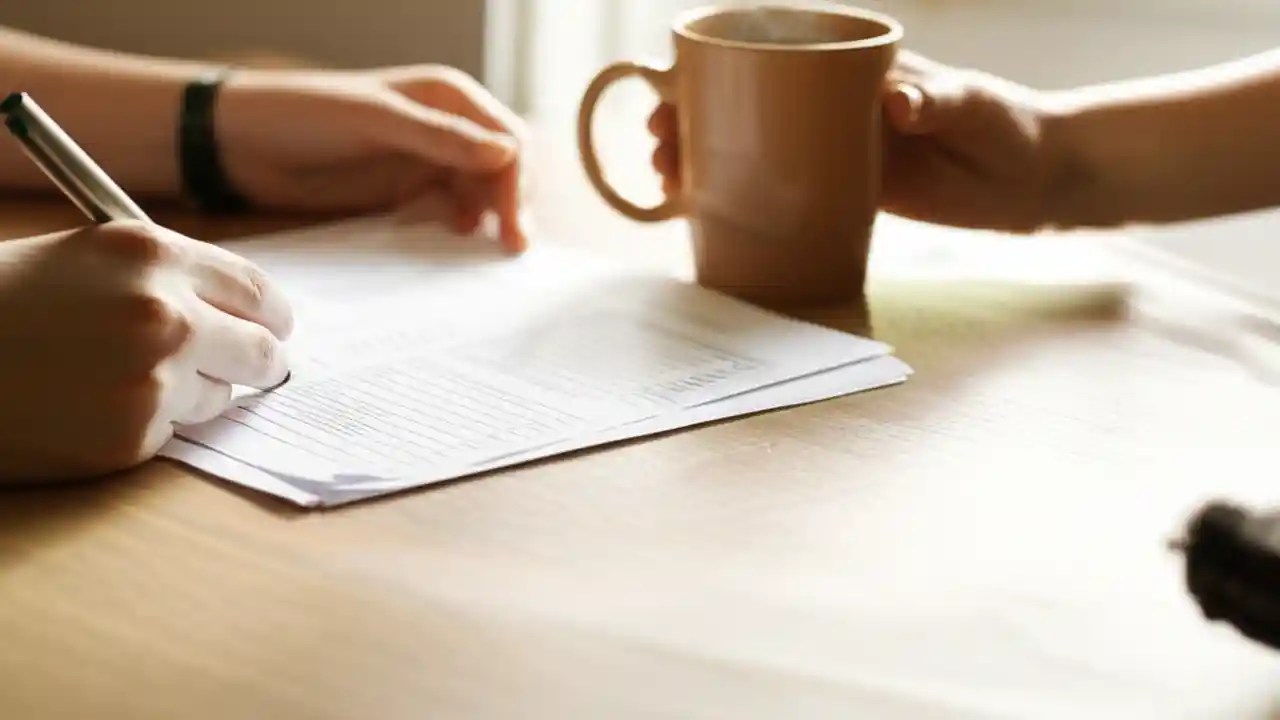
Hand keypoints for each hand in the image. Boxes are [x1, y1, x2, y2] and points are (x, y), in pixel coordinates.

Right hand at [0, 221, 291, 481]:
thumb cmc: (1, 303)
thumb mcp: (86, 259)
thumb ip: (167, 279)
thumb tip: (241, 314)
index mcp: (153, 254)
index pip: (257, 291)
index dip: (271, 316)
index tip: (274, 328)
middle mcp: (165, 313)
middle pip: (264, 351)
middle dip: (258, 362)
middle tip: (248, 368)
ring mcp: (152, 378)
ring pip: (220, 396)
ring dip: (192, 393)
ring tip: (118, 379)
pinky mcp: (132, 436)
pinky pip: (171, 432)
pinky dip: (145, 425)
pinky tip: (88, 408)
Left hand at [217, 66, 527, 251]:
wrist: (241, 143)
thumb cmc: (304, 115)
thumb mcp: (376, 121)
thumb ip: (442, 138)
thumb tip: (510, 153)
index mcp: (447, 97)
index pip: (508, 141)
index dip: (517, 182)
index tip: (514, 227)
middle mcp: (447, 127)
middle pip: (504, 169)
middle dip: (514, 204)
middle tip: (512, 248)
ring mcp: (428, 161)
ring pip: (484, 193)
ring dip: (494, 219)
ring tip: (493, 253)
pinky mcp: (408, 191)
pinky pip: (452, 211)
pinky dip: (465, 227)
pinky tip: (459, 241)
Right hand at [647, 51, 1060, 232]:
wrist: (1034, 179)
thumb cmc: (1007, 124)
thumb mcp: (974, 105)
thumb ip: (938, 99)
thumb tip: (896, 101)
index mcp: (853, 62)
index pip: (772, 46)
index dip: (714, 59)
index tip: (673, 80)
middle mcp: (831, 98)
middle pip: (744, 97)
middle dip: (692, 114)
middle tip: (659, 141)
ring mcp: (831, 142)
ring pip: (751, 142)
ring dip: (704, 155)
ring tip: (667, 175)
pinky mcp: (841, 184)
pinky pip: (778, 183)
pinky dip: (739, 192)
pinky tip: (704, 208)